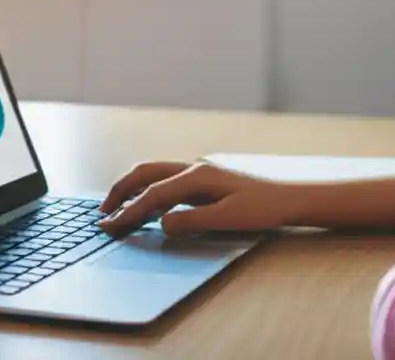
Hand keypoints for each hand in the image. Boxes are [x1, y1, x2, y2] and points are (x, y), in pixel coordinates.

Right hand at [97, 161, 293, 236]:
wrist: (292, 197)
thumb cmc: (265, 208)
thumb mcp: (229, 218)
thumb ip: (193, 221)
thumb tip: (162, 224)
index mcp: (198, 176)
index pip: (153, 195)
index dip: (129, 211)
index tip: (109, 226)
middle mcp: (194, 169)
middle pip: (145, 174)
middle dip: (120, 191)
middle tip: (102, 212)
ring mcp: (198, 172)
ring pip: (154, 174)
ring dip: (133, 189)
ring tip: (117, 208)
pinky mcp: (204, 180)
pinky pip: (167, 182)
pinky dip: (149, 192)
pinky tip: (148, 208)